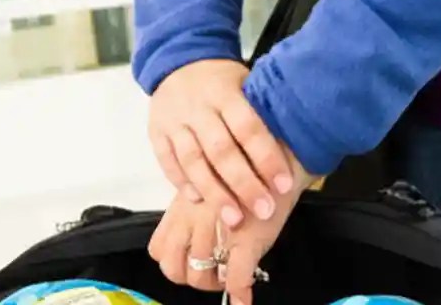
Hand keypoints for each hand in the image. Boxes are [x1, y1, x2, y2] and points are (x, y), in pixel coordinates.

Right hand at [149, 59, 294, 227]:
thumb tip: (295, 148)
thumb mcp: (245, 82)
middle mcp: (198, 107)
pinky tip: (198, 202)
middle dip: (244, 184)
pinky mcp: (156, 132)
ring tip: (233, 219)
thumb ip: (260, 112)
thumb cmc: (221, 79)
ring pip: (193, 161)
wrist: (176, 60)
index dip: (266, 157)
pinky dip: (182, 183)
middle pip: (221, 150)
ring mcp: (174, 121)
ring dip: (214, 193)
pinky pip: (168, 161)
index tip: (283, 185)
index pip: (248, 128)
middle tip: (263, 210)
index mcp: (225, 93)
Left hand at [149, 154, 316, 304]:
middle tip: (213, 274)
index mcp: (182, 205)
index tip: (191, 261)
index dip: (172, 261)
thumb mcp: (212, 182)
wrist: (281, 151)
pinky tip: (244, 300)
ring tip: (231, 276)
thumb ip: (196, 208)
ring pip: (200, 275)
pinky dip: (240, 295)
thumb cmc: (247, 163)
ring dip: (215, 283)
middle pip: (173, 267)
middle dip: (191, 277)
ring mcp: (217, 230)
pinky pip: (237, 277)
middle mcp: (192, 217)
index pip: (159, 248)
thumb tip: (193, 234)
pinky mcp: (247, 239)